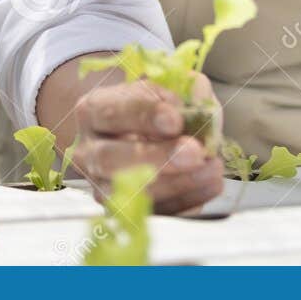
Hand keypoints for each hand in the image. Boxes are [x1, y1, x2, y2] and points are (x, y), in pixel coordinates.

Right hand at [37, 56, 224, 213]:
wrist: (143, 135)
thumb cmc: (155, 108)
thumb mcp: (169, 87)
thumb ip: (187, 91)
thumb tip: (203, 108)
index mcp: (93, 110)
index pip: (113, 112)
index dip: (144, 116)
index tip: (175, 119)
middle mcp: (88, 151)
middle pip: (111, 159)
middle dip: (157, 157)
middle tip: (194, 152)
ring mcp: (101, 185)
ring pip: (130, 192)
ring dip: (178, 182)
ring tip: (212, 168)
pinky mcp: (122, 212)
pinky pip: (153, 212)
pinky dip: (186, 199)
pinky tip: (210, 184)